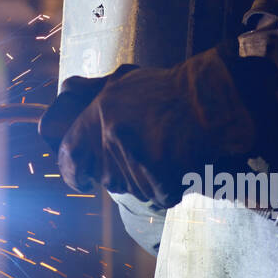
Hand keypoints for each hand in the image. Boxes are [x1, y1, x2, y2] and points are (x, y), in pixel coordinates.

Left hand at [39, 51, 259, 203]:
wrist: (215, 101)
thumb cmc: (171, 90)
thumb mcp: (124, 82)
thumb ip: (90, 94)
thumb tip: (63, 99)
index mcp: (99, 116)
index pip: (69, 157)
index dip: (72, 172)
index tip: (80, 178)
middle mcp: (112, 140)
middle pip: (109, 177)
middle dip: (124, 170)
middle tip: (149, 150)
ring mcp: (136, 163)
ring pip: (136, 188)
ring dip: (149, 178)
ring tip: (170, 150)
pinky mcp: (160, 183)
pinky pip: (160, 195)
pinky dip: (172, 186)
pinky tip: (183, 162)